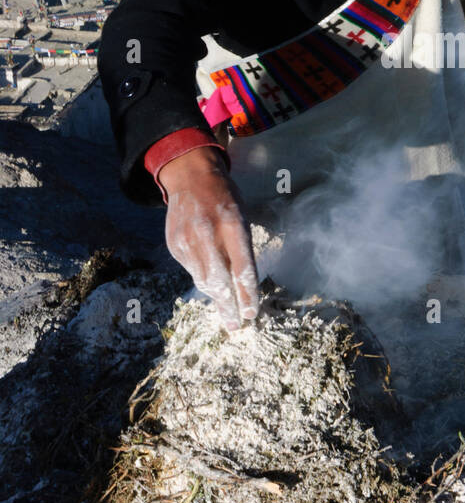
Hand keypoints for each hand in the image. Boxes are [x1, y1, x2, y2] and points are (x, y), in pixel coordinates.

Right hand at [161, 147, 259, 329]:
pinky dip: (204, 278)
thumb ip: (242, 249)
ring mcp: (187, 240)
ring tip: (227, 313)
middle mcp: (207, 234)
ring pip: (204, 280)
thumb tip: (243, 286)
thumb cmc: (225, 199)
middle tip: (237, 325)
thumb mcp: (242, 217)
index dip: (247, 294)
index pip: (242, 268)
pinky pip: (192, 270)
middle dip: (229, 306)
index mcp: (232, 224)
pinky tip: (212, 281)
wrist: (191, 178)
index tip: (252, 313)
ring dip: (217, 297)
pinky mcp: (174, 245)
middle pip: (220, 281)